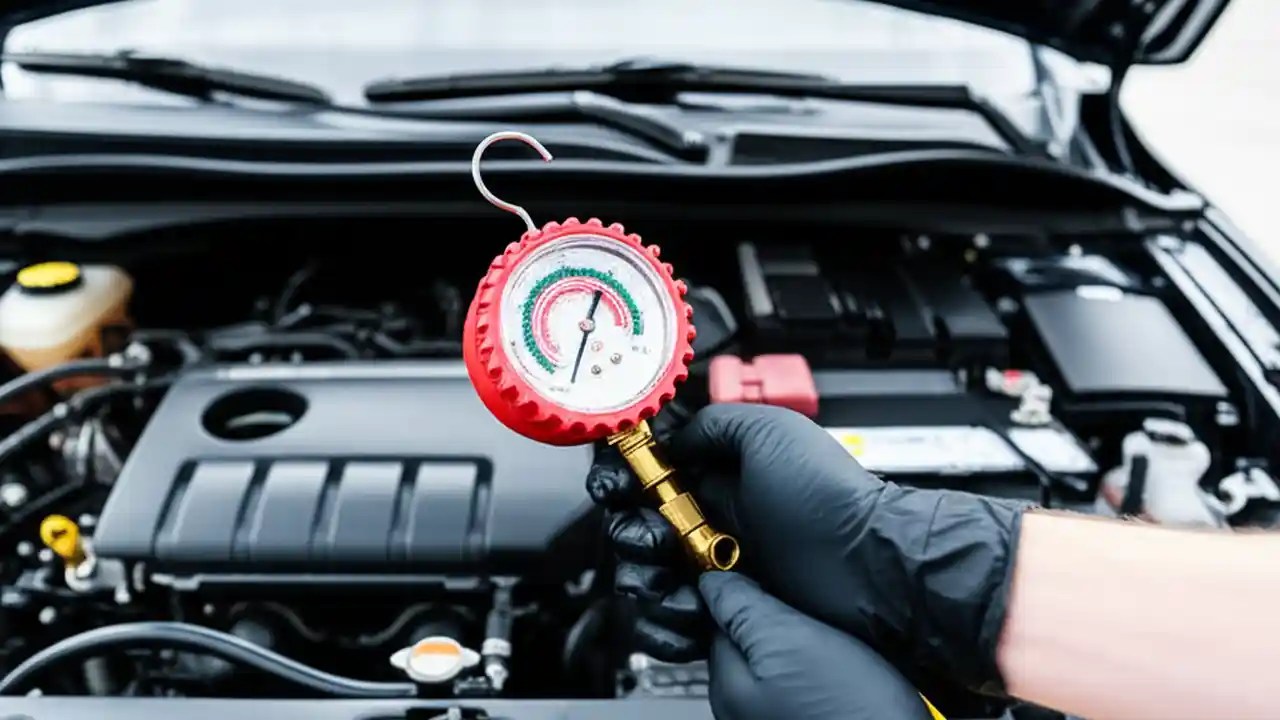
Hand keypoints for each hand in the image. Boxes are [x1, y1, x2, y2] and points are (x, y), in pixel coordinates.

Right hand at [588, 404, 1029, 702]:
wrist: (866, 563)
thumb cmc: (828, 495)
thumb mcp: (771, 430)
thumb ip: (714, 422)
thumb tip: (673, 438)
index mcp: (719, 468)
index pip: (650, 468)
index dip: (623, 476)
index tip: (617, 485)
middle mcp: (713, 512)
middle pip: (637, 521)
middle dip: (631, 530)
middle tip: (652, 538)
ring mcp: (717, 559)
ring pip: (648, 571)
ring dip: (643, 575)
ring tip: (667, 578)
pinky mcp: (725, 605)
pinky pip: (675, 613)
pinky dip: (666, 617)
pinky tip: (681, 608)